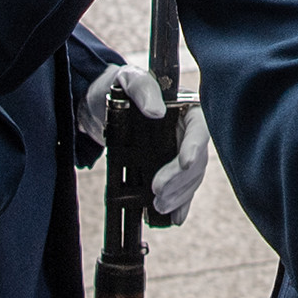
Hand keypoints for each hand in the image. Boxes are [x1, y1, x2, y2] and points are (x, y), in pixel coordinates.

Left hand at [74, 62, 207, 219]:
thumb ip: (142, 88)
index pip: (199, 130)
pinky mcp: (168, 167)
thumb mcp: (126, 80)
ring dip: (178, 195)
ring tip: (158, 205)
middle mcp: (187, 131)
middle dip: (180, 180)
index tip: (184, 163)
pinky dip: (179, 204)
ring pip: (189, 178)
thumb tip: (155, 110)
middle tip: (158, 192)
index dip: (195, 148)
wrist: (98, 107)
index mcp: (185, 108)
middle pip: (196, 160)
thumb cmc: (116, 86)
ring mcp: (178, 151)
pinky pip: (180, 188)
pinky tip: (174, 217)